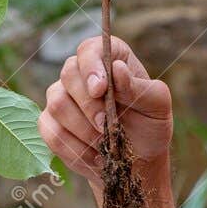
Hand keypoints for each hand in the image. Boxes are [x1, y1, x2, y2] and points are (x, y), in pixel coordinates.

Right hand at [38, 35, 172, 190]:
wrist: (137, 158)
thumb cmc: (150, 125)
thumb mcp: (157, 106)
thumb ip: (138, 88)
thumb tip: (117, 68)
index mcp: (110, 57)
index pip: (90, 49)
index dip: (91, 66)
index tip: (100, 89)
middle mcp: (80, 72)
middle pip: (69, 75)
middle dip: (89, 105)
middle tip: (107, 125)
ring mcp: (60, 96)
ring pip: (58, 105)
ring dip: (84, 129)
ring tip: (105, 142)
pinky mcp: (49, 122)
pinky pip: (51, 132)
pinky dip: (75, 149)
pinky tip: (95, 155)